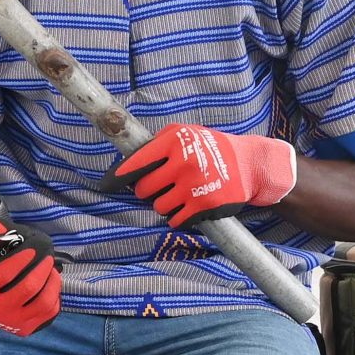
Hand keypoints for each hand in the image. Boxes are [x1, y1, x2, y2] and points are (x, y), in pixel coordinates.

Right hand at [0, 220, 61, 335]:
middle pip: (27, 288)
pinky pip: (48, 312)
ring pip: (43, 302)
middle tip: (48, 258)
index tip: (32, 250)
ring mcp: (9, 322)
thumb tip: (7, 230)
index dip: (21, 260)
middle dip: (42, 269)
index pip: (4, 274)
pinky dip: (55, 296)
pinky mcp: (23, 329)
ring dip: (53, 283)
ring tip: (52, 270)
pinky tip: (51, 285)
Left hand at [115, 125, 298, 227]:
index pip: (136, 163)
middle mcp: (183, 162)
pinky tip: (189, 207)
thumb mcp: (186, 134)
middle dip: (149, 191)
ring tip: (182, 194)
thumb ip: (157, 145)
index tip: (105, 185)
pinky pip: (176, 220)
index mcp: (174, 141)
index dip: (118, 176)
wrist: (250, 165)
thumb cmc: (211, 149)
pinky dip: (178, 217)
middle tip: (163, 187)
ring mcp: (194, 185)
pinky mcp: (204, 205)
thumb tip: (125, 166)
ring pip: (159, 207)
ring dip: (166, 205)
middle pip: (144, 189)